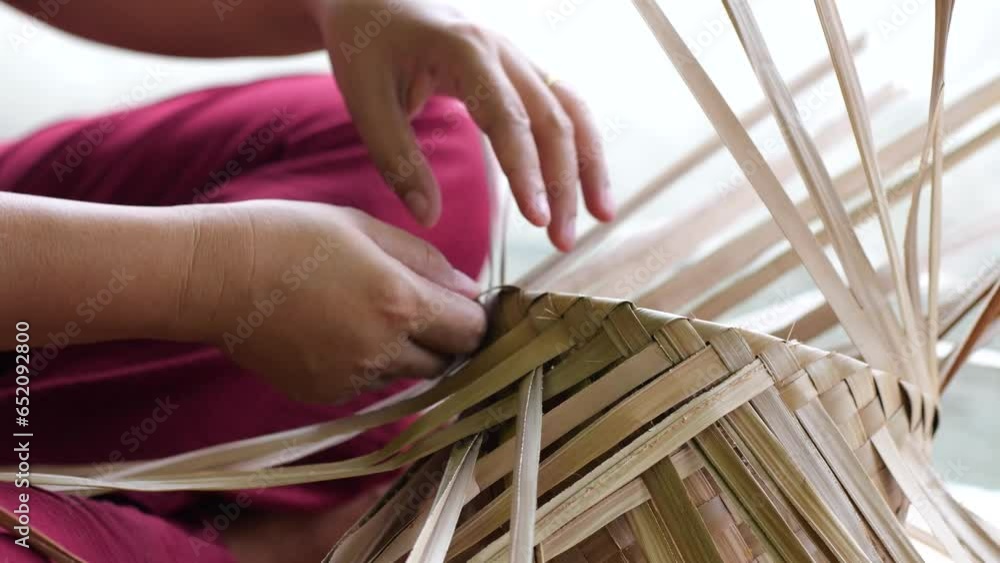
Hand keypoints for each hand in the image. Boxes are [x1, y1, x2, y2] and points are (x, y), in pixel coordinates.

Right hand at [183, 200, 485, 402]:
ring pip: (406, 374)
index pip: (471, 331)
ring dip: (404, 351)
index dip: (472, 316)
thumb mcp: (366, 229)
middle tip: (416, 306)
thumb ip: (425, 261)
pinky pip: (368, 384)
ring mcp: (352, 379)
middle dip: (442, 337)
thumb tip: (469, 289)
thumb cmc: (291, 236)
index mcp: (400, 304)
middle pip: (446, 361)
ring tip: (366, 312)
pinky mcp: (325, 395)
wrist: (216, 276)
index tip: (459, 301)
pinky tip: (335, 331)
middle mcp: (383, 351)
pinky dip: (367, 364)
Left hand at [312, 0, 614, 250]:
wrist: (374, 0)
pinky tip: (585, 184)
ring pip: (571, 110)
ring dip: (589, 164)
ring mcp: (519, 57)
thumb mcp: (366, 101)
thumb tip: (429, 218)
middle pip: (553, 118)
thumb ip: (397, 160)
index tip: (537, 219)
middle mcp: (504, 49)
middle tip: (563, 239)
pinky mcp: (522, 71)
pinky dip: (581, 145)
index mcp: (465, 50)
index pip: (509, 118)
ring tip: (600, 215)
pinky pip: (564, 106)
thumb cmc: (366, 46)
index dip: (527, 171)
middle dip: (565, 181)